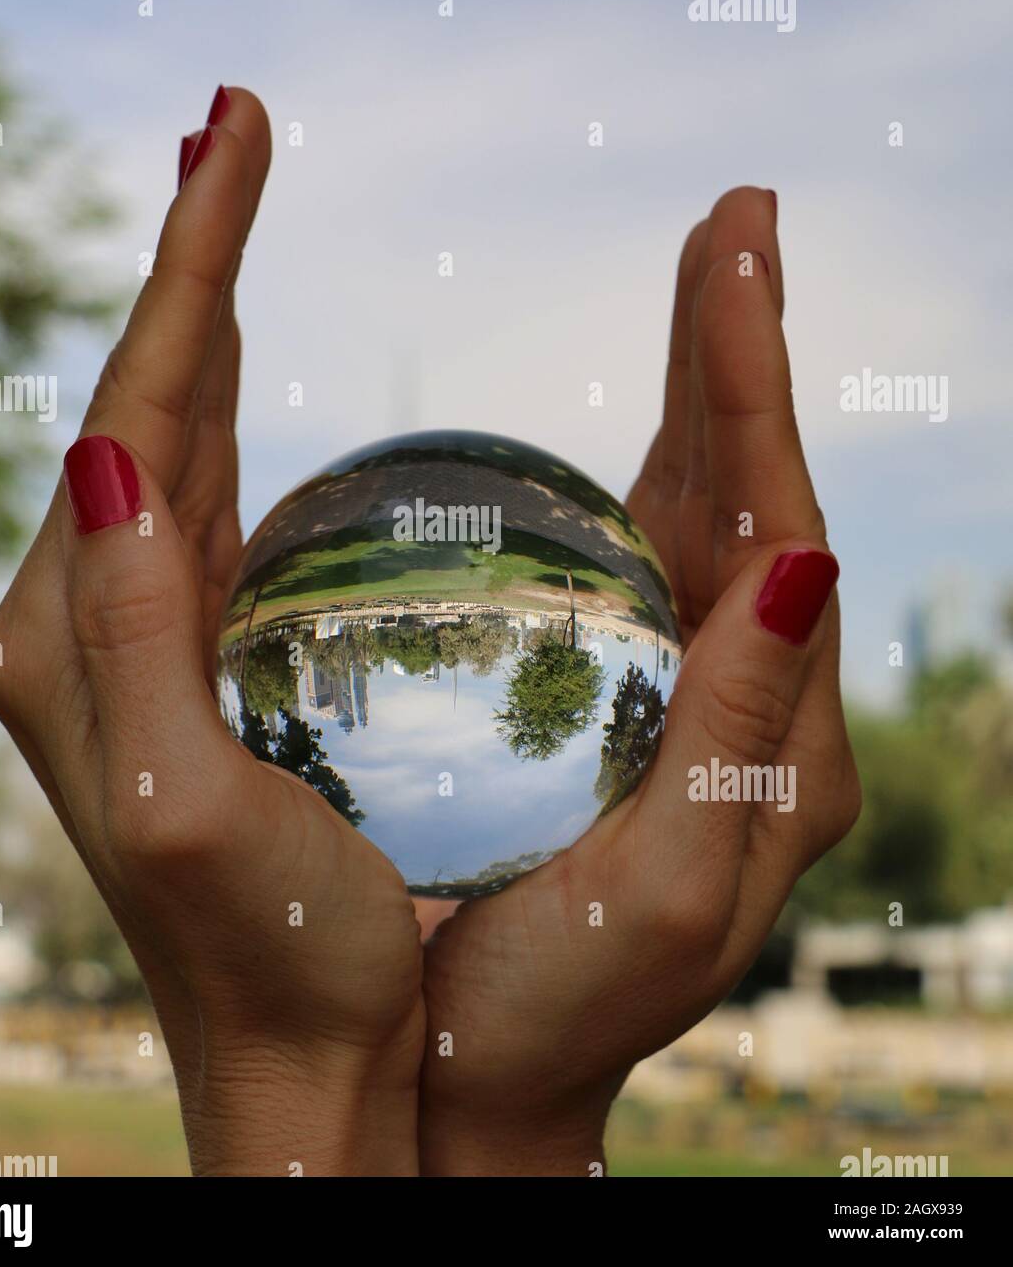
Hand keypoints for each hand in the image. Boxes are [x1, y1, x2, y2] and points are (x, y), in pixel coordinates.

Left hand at [0, 88, 423, 1175]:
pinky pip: (203, 501)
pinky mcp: (182, 658)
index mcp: (69, 635)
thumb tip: (109, 444)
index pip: (136, 407)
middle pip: (144, 399)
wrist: (303, 1053)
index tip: (235, 133)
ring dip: (202, 319)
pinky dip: (224, 409)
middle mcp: (80, 622)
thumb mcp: (175, 797)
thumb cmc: (271, 950)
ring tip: (230, 206)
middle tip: (233, 128)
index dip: (189, 264)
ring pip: (172, 438)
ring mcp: (130, 638)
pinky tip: (242, 369)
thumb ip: (132, 628)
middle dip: (191, 259)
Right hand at [415, 187, 860, 1175]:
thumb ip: (748, 729)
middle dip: (747, 355)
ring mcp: (699, 698)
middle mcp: (759, 707)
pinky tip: (650, 413)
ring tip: (709, 265)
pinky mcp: (637, 702)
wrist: (490, 1079)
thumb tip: (810, 554)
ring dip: (712, 391)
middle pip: (760, 500)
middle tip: (737, 220)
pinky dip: (659, 469)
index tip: (735, 254)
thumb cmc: (561, 1009)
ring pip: (713, 518)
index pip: (782, 530)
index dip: (755, 389)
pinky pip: (655, 567)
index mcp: (788, 745)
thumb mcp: (676, 886)